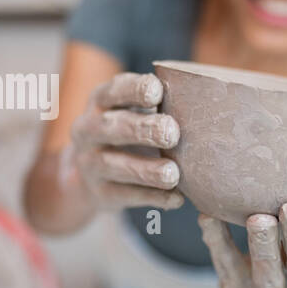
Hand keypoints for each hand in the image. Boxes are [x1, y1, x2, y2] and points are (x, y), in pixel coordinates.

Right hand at [64, 72, 183, 211]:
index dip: (133, 90)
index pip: (112, 91)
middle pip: (110, 127)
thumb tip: (199, 101)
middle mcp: (87, 130)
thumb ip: (156, 104)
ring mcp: (89, 163)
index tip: (157, 92)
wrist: (92, 173)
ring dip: (145, 170)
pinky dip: (152, 197)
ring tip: (172, 174)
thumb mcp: (133, 110)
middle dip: (141, 129)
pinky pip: (124, 196)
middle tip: (172, 133)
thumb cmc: (127, 130)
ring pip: (113, 165)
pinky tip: (176, 197)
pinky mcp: (99, 193)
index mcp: (100, 103)